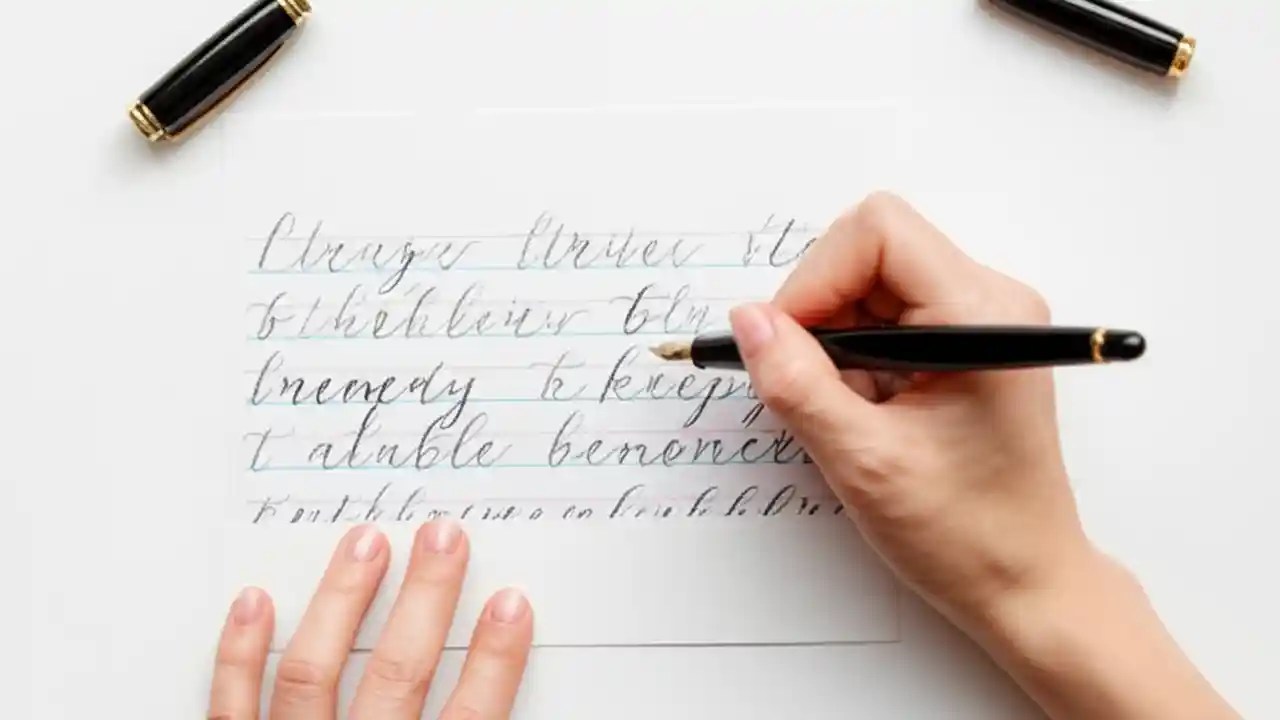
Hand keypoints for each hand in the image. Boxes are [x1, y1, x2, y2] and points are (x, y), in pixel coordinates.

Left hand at [207, 521, 533, 719]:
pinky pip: (229, 706)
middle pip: (399, 678)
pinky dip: (238, 653)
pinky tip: (255, 601)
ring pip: (312, 674)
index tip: (512, 603)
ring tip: (365, 543)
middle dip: (425, 600)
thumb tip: (498, 696)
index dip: (494, 660)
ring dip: (342, 602)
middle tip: (442, 538)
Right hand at [731, 192, 1236, 718]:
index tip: (789, 344)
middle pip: (870, 250)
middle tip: (815, 387)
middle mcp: (990, 300)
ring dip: (837, 339)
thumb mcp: (864, 462)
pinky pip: (886, 315)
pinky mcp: (965, 341)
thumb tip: (747, 321)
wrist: (1026, 583)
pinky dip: (855, 355)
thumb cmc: (967, 534)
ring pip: (871, 282)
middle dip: (822, 311)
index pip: (877, 231)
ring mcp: (981, 319)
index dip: (816, 279)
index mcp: (982, 314)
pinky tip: (869, 410)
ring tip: (852, 411)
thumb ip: (797, 384)